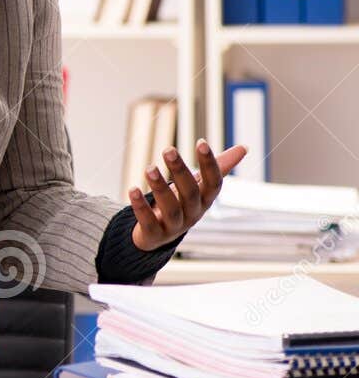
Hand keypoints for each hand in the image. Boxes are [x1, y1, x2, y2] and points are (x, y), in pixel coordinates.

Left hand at [129, 139, 247, 250]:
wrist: (159, 235)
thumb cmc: (183, 203)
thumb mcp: (199, 186)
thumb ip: (218, 167)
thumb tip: (244, 148)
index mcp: (205, 200)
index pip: (214, 183)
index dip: (209, 164)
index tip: (201, 142)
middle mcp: (193, 213)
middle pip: (190, 192)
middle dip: (180, 171)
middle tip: (168, 149)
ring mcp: (174, 226)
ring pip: (170, 208)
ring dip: (160, 187)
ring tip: (149, 168)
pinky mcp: (154, 234)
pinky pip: (148, 221)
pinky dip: (140, 206)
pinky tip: (132, 190)